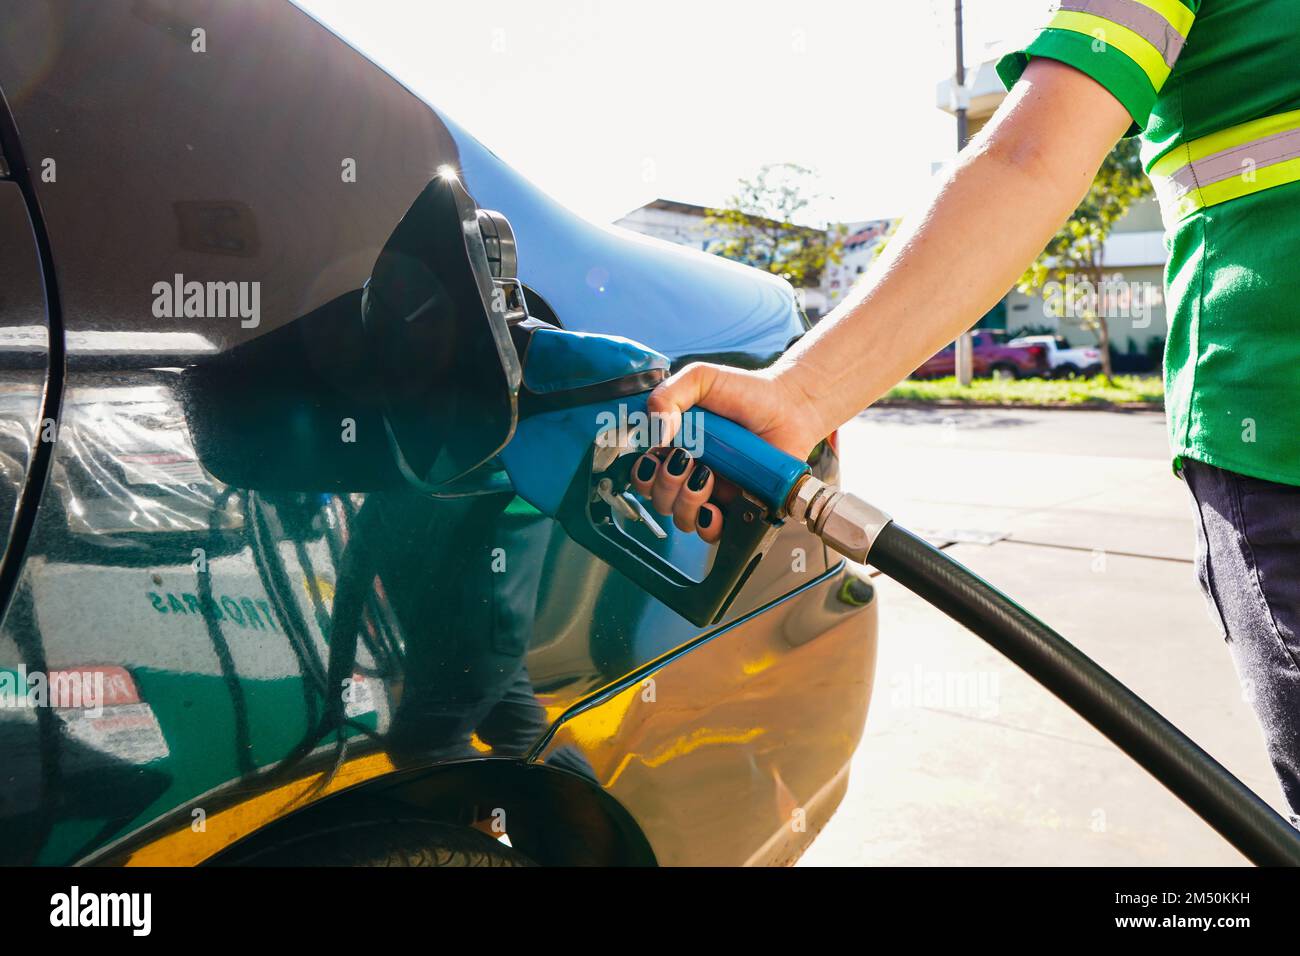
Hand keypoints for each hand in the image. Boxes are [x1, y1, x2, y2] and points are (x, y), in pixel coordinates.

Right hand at [630, 362, 828, 540]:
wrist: (790, 407)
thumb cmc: (746, 392)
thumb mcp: (700, 379)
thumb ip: (669, 395)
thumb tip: (657, 435)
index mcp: (673, 446)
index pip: (643, 473)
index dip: (644, 472)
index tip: (658, 455)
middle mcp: (688, 473)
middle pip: (657, 498)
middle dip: (666, 483)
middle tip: (688, 460)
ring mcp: (712, 493)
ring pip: (680, 518)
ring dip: (686, 501)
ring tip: (707, 476)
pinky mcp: (736, 509)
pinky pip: (711, 533)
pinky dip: (707, 525)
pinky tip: (714, 507)